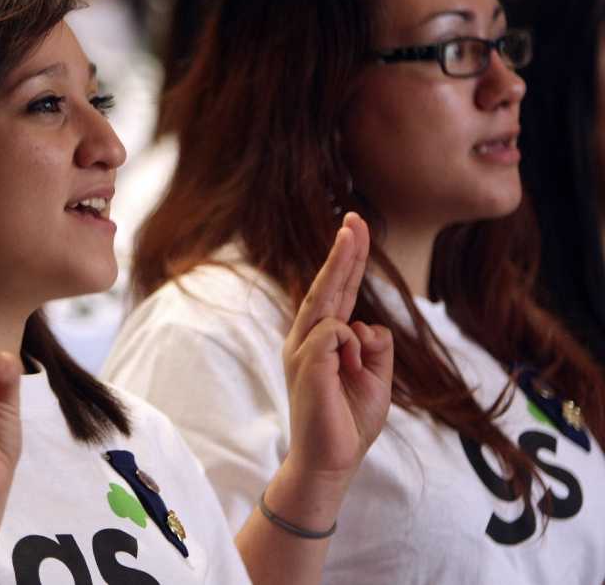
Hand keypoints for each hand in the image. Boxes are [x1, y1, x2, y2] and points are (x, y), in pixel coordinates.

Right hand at [281, 212, 392, 488]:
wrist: (332, 459)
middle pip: (328, 286)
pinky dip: (350, 348)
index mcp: (322, 340)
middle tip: (354, 219)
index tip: (355, 227)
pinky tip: (346, 370)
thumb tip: (365, 326)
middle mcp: (306, 338)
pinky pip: (335, 332)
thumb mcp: (377, 377)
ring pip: (332, 307)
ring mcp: (301, 348)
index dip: (348, 260)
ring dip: (354, 330)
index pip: (339, 292)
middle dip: (344, 252)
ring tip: (353, 365)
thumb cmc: (351, 421)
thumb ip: (374, 346)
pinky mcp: (304, 361)